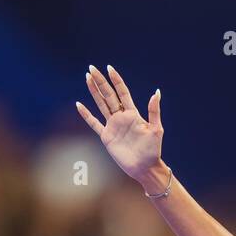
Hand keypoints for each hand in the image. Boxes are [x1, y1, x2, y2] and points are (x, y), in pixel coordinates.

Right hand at [76, 64, 164, 183]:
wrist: (145, 167)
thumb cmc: (153, 150)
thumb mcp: (156, 129)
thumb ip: (154, 111)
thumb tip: (156, 92)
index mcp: (133, 114)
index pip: (122, 92)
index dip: (116, 80)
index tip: (109, 68)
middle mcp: (121, 117)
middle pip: (108, 95)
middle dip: (100, 81)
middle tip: (91, 68)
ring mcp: (113, 126)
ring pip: (101, 105)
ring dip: (94, 92)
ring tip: (87, 78)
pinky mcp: (106, 137)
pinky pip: (94, 123)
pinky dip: (86, 115)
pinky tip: (79, 105)